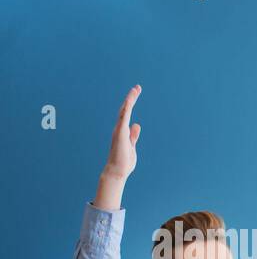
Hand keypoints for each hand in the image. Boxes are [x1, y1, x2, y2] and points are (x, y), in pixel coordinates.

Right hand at [94, 86, 141, 210]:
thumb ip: (133, 135)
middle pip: (126, 109)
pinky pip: (123, 119)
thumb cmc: (124, 161)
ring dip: (130, 100)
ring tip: (136, 90)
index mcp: (123, 131)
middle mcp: (120, 128)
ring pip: (124, 112)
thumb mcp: (131, 145)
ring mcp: (119, 130)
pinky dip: (126, 109)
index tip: (136, 94)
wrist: (117, 171)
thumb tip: (136, 125)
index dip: (131, 104)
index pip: (127, 114)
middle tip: (137, 87)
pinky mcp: (120, 134)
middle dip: (131, 98)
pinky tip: (130, 102)